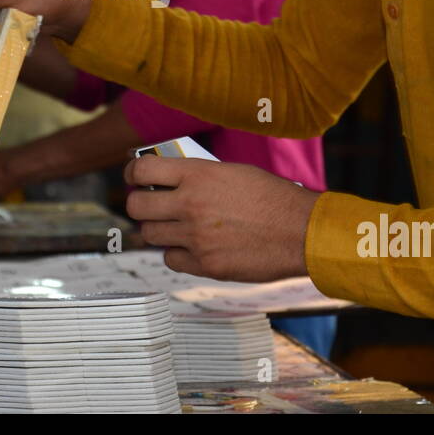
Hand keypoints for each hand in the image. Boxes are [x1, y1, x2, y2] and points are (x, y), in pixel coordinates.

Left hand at [124, 156, 318, 282]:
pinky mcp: (205, 264)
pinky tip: (191, 246)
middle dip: (139, 205)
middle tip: (150, 205)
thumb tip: (169, 179)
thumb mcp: (234, 172)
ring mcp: (196, 237)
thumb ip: (198, 176)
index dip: (132, 174)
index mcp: (198, 175)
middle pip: (136, 207)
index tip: (134, 178)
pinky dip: (176, 254)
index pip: (141, 170)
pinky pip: (170, 259)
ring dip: (158, 230)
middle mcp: (191, 204)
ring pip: (150, 234)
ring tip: (175, 226)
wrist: (301, 231)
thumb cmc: (273, 197)